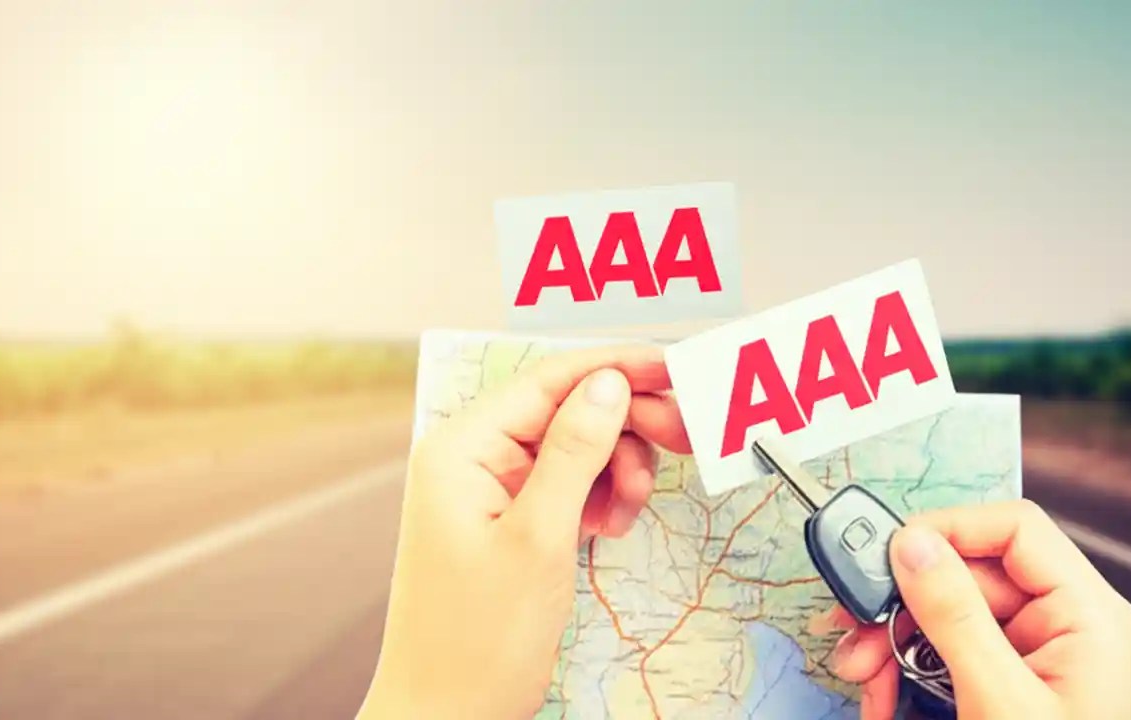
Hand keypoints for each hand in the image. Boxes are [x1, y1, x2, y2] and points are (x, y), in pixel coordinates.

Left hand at [357, 345, 690, 719]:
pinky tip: (610, 525)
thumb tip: (608, 383)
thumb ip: (576, 452)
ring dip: (616, 467)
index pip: (549, 379)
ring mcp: (489, 489)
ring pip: (574, 447)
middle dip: (626, 424)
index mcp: (462, 447)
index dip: (616, 366)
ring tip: (629, 509)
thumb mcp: (539, 538)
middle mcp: (471, 456)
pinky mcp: (508, 520)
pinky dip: (599, 496)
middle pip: (566, 409)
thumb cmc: (478, 640)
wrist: (447, 717)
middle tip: (684, 439)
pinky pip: (565, 485)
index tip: (675, 367)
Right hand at [822, 500, 1130, 719]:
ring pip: (943, 617)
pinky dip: (904, 674)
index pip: (1015, 529)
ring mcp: (1033, 657)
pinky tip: (882, 700)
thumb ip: (955, 617)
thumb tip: (914, 545)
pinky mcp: (1005, 685)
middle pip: (966, 575)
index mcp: (1086, 615)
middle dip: (899, 604)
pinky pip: (943, 656)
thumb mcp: (999, 702)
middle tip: (851, 627)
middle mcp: (1062, 625)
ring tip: (860, 676)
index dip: (948, 527)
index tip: (889, 552)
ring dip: (890, 643)